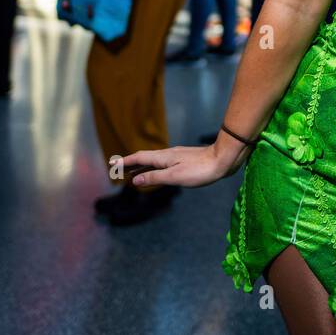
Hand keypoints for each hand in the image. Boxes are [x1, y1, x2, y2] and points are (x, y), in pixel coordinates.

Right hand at [114, 145, 234, 188]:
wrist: (223, 160)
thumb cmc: (200, 170)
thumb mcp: (175, 176)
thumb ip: (155, 177)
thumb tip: (135, 180)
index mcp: (163, 157)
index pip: (139, 158)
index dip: (125, 162)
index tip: (112, 165)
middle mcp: (168, 154)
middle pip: (144, 158)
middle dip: (130, 164)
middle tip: (117, 170)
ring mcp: (177, 156)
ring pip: (154, 160)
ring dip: (142, 166)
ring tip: (132, 173)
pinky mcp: (185, 160)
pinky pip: (163, 163)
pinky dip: (154, 168)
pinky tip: (157, 172)